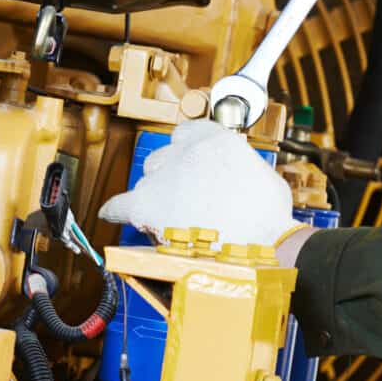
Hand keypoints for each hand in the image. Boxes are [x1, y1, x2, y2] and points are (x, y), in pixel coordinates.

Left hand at [98, 120, 298, 248]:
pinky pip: (121, 203)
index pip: (188, 133)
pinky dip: (117, 209)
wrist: (264, 247)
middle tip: (186, 198)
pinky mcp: (148, 204)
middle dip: (171, 175)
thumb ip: (237, 166)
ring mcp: (165, 176)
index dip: (188, 153)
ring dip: (156, 195)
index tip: (189, 164)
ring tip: (173, 219)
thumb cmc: (269, 220)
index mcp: (218, 139)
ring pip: (147, 180)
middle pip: (164, 157)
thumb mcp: (261, 175)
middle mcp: (188, 151)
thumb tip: (228, 176)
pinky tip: (112, 212)